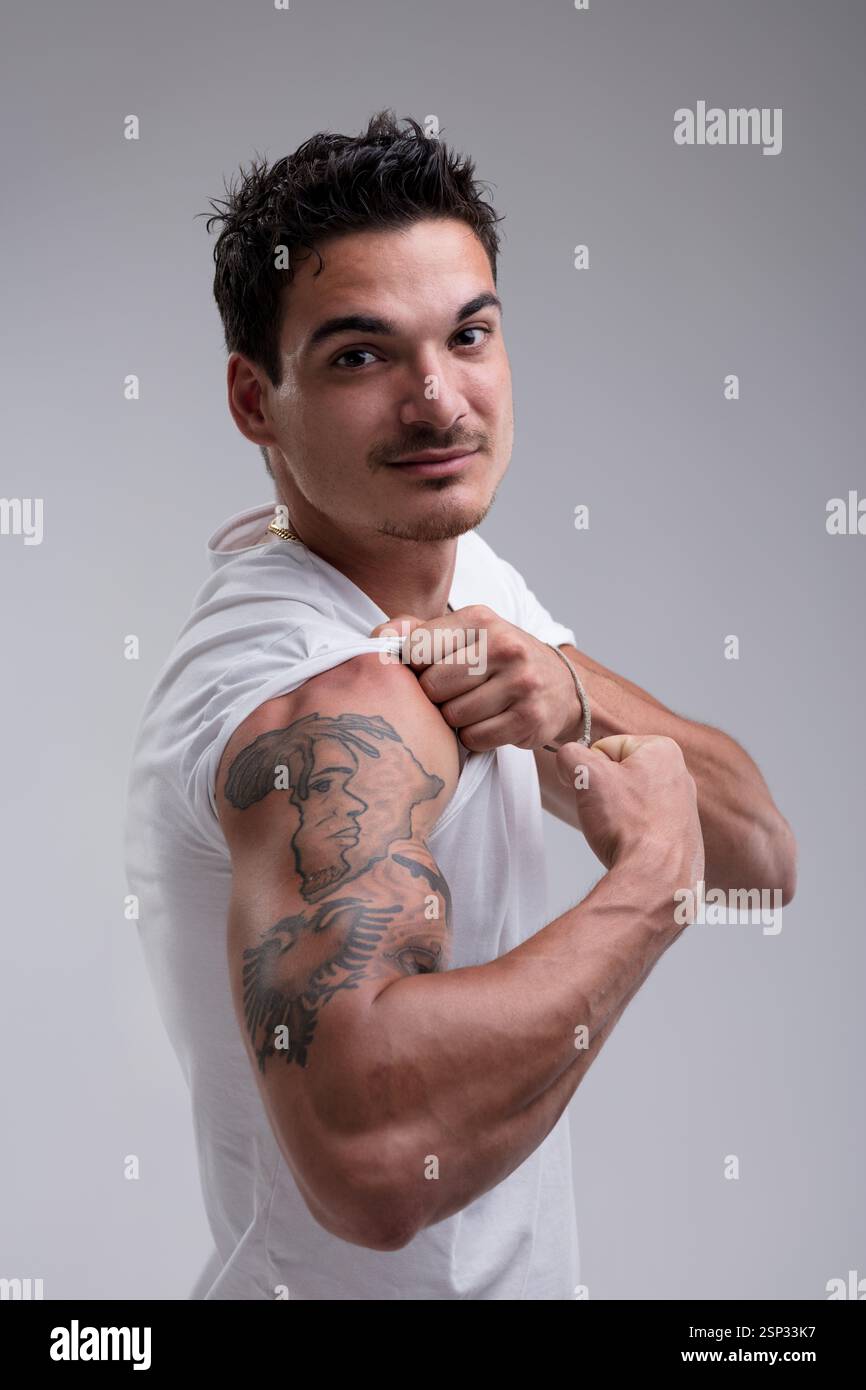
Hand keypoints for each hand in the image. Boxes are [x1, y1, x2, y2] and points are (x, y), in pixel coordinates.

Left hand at [370, 605, 580, 751]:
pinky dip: (474, 738)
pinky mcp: (529, 718)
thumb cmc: (496, 660)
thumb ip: (415, 631)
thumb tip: (378, 638)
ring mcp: (521, 683)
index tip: (427, 671)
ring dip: (455, 720)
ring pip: (452, 716)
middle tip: (454, 694)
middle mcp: (504, 646)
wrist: (560, 688)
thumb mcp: (462, 634)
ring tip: (473, 707)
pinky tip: (490, 722)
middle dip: (435, 697)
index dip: (413, 668)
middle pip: (432, 687)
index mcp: (479, 618)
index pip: (416, 648)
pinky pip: (474, 739)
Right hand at [554, 733, 704, 891]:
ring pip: (629, 799)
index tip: (589, 788)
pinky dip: (632, 832)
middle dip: (603, 791)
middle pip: (619, 772)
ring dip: (616, 813)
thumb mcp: (586, 776)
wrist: (656, 876)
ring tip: (617, 829)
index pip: (605, 746)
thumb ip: (571, 755)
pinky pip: (643, 823)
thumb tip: (568, 758)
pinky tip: (629, 843)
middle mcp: (679, 773)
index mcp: (662, 749)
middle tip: (604, 811)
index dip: (588, 768)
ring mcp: (683, 805)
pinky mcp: (681, 832)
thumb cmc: (630, 827)